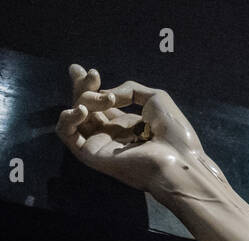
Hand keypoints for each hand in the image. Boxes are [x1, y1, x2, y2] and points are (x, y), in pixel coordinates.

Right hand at [55, 64, 205, 192]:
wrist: (180, 160)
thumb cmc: (176, 134)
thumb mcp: (156, 99)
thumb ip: (129, 89)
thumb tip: (105, 93)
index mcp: (127, 125)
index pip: (100, 104)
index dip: (90, 86)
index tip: (92, 72)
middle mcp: (111, 135)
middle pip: (84, 107)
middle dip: (83, 87)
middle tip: (92, 74)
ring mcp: (101, 145)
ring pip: (75, 117)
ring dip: (82, 99)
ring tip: (104, 98)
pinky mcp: (92, 156)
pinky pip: (67, 135)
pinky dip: (67, 119)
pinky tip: (82, 110)